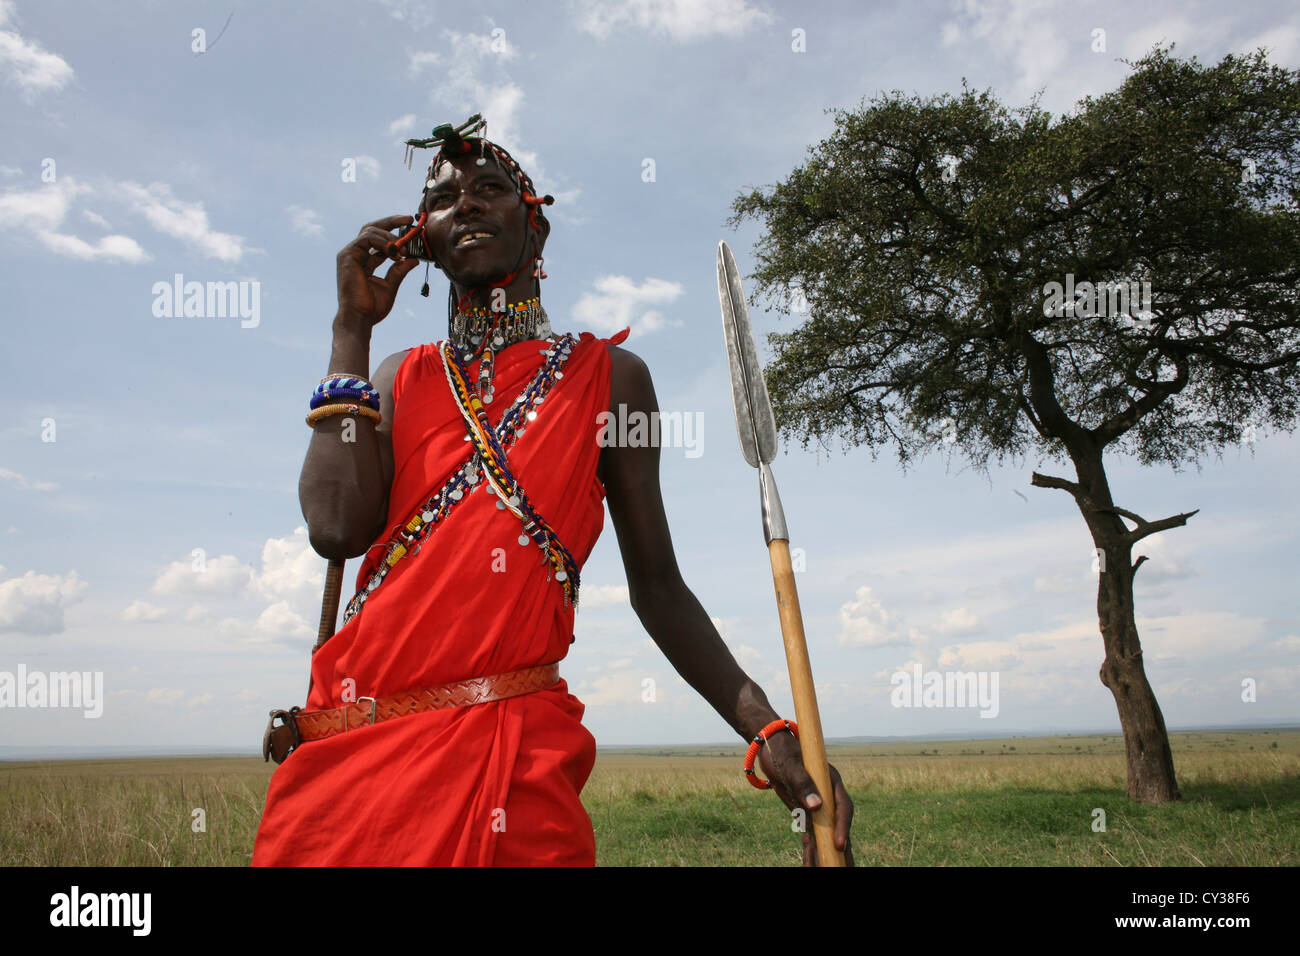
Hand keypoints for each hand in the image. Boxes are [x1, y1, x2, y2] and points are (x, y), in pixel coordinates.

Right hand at [336, 214, 422, 329]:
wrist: (360, 319)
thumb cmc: (371, 307)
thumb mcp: (391, 285)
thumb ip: (399, 270)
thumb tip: (414, 259)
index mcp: (364, 260)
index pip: (378, 238)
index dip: (393, 230)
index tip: (410, 225)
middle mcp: (356, 254)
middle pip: (372, 228)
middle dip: (391, 222)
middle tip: (409, 220)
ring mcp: (350, 254)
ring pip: (370, 230)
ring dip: (390, 237)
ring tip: (403, 249)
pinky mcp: (347, 256)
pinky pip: (366, 238)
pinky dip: (382, 241)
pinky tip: (394, 251)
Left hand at [758, 729, 854, 866]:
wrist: (771, 750)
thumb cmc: (783, 753)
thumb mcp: (791, 766)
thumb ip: (803, 783)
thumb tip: (816, 806)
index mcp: (832, 783)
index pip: (843, 808)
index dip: (843, 826)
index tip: (839, 844)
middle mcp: (829, 797)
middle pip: (839, 826)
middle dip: (841, 847)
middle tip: (843, 866)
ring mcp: (819, 807)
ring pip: (826, 834)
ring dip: (825, 853)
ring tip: (823, 868)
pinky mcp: (806, 813)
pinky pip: (812, 835)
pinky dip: (811, 850)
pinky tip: (808, 863)